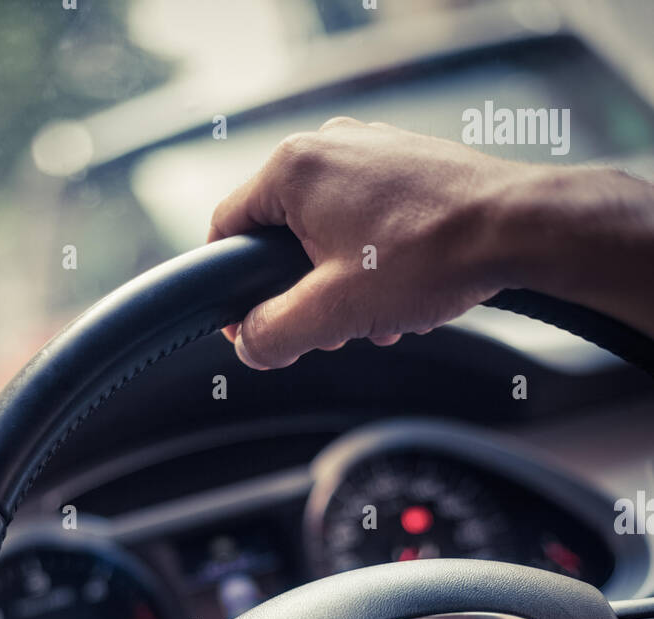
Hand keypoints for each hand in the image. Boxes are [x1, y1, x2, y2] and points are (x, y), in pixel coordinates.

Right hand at [208, 117, 653, 366]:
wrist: (518, 229)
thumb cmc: (431, 256)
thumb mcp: (334, 312)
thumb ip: (275, 333)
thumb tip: (249, 345)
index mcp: (294, 170)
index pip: (228, 229)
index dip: (232, 288)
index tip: (249, 326)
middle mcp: (328, 146)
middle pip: (281, 237)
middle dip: (302, 294)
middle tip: (330, 332)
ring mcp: (370, 150)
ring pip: (327, 234)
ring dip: (342, 286)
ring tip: (377, 318)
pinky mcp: (406, 164)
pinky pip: (367, 221)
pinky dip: (374, 264)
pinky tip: (402, 295)